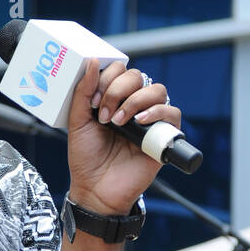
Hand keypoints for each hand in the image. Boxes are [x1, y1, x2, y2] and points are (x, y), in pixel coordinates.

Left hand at [67, 58, 182, 214]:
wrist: (95, 189)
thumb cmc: (86, 159)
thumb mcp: (77, 122)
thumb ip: (83, 92)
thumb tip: (93, 61)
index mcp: (115, 100)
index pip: (120, 71)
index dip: (108, 78)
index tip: (92, 101)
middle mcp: (134, 107)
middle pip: (138, 77)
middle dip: (118, 90)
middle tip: (103, 114)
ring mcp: (150, 120)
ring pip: (157, 90)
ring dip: (135, 100)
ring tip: (117, 121)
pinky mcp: (163, 136)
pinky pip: (172, 112)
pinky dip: (156, 112)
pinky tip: (138, 122)